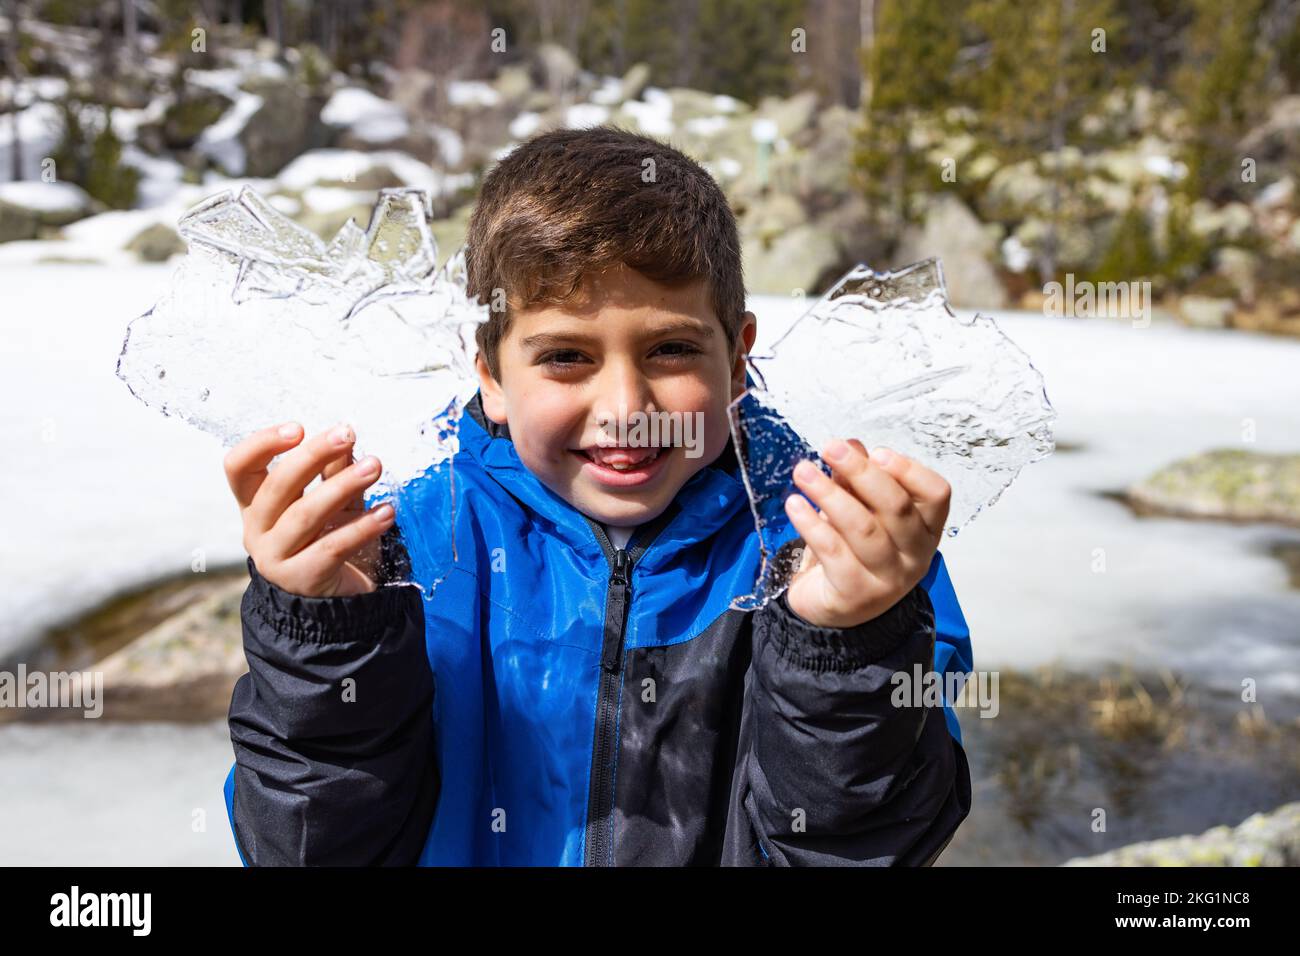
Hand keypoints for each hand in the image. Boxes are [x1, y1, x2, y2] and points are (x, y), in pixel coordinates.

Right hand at [224, 421, 394, 596]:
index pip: (239, 468)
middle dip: (313, 455)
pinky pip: (332, 548)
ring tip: (375, 466)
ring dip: (343, 486)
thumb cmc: (328, 541)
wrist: (336, 604)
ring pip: (305, 515)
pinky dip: (361, 528)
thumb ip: (334, 472)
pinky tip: (386, 512)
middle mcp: (257, 530)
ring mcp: (275, 558)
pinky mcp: (302, 580)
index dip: (261, 444)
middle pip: (277, 486)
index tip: (298, 428)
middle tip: (346, 433)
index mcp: (255, 505)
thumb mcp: (332, 502)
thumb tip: (345, 437)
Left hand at [782, 439, 949, 628]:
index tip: (876, 452)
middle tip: (831, 448)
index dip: (909, 470)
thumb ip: (856, 481)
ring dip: (830, 494)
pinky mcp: (856, 593)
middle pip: (896, 507)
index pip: (936, 494)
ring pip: (863, 528)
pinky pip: (833, 552)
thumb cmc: (853, 553)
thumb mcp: (859, 511)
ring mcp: (888, 578)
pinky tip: (795, 505)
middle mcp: (915, 555)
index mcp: (925, 529)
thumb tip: (849, 446)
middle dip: (862, 473)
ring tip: (803, 471)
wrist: (834, 610)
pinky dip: (812, 525)